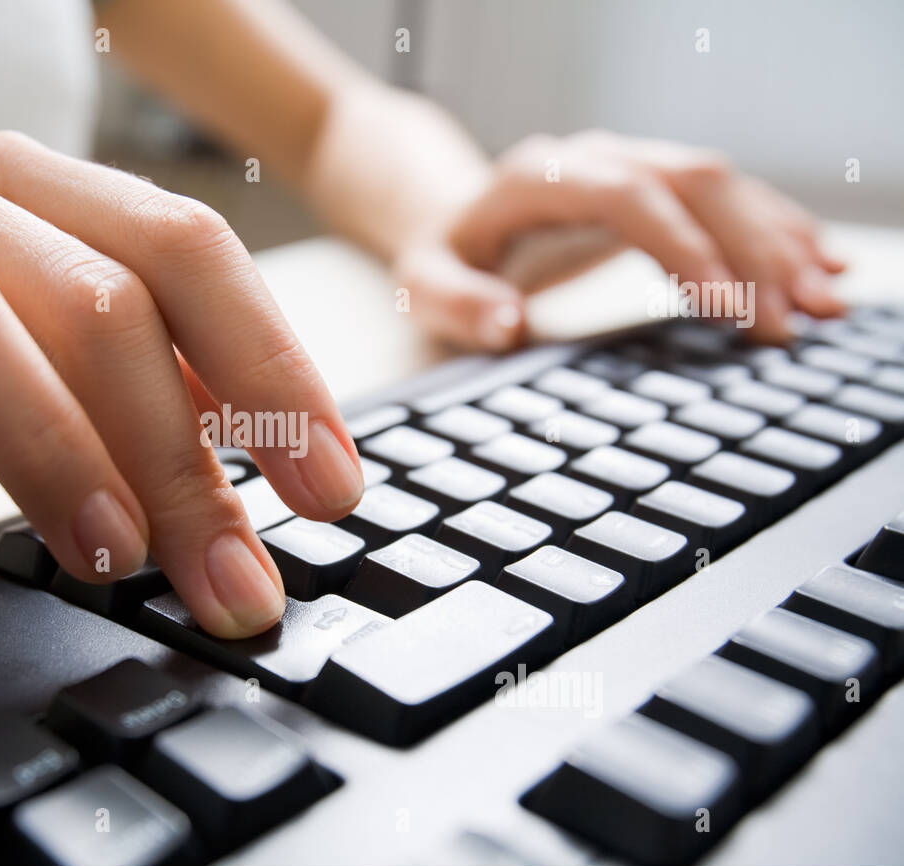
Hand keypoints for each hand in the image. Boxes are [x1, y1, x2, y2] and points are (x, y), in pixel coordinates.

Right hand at [0, 131, 364, 637]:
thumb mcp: (57, 387)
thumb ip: (156, 406)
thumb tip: (281, 475)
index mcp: (45, 199)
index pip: (188, 252)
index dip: (272, 369)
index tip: (331, 490)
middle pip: (91, 294)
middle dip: (176, 453)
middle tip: (223, 575)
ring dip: (43, 435)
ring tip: (103, 550)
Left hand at [393, 129, 844, 347]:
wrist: (455, 215)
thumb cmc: (444, 256)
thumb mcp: (426, 285)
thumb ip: (459, 304)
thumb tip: (507, 324)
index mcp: (541, 177)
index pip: (628, 198)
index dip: (683, 246)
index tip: (725, 306)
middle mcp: (596, 157)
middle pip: (693, 184)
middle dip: (751, 251)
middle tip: (794, 322)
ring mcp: (632, 165)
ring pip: (723, 186)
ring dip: (778, 242)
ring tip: (823, 304)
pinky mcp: (656, 186)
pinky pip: (728, 198)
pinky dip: (775, 232)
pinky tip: (817, 265)